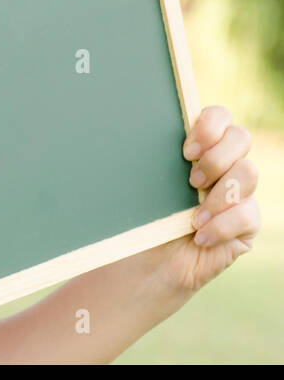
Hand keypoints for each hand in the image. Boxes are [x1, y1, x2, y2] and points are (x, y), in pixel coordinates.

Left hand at [148, 105, 260, 293]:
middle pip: (242, 137)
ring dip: (218, 193)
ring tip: (194, 215)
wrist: (147, 263)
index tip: (186, 151)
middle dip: (216, 157)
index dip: (210, 125)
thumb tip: (129, 123)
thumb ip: (146, 154)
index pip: (220, 117)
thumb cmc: (140, 218)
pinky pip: (248, 215)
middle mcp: (224, 165)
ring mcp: (239, 194)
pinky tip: (200, 236)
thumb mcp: (140, 183)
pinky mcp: (247, 225)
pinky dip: (221, 226)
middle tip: (190, 180)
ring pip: (249, 172)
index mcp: (199, 148)